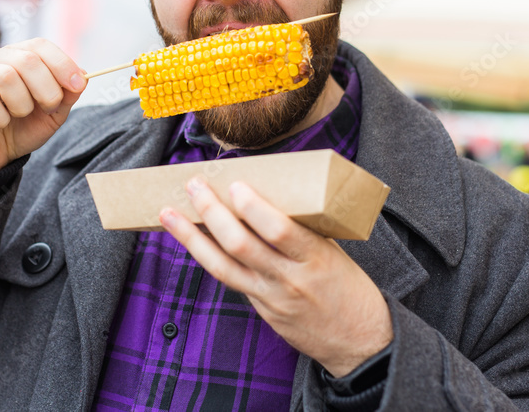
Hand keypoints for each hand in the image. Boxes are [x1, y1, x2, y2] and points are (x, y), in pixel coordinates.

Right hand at [0, 38, 86, 170]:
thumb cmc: (22, 128)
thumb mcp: (52, 113)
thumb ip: (67, 94)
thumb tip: (83, 77)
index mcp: (15, 56)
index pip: (39, 46)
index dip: (62, 63)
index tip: (77, 85)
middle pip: (26, 60)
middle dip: (46, 89)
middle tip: (48, 109)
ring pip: (5, 78)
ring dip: (22, 104)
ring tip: (19, 115)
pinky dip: (0, 118)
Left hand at [160, 177, 392, 377]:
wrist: (360, 344)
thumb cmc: (350, 289)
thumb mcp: (335, 253)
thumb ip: (303, 231)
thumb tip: (269, 196)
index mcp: (315, 259)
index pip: (278, 231)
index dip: (253, 208)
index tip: (235, 185)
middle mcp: (289, 280)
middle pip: (241, 245)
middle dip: (212, 213)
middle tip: (193, 186)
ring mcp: (271, 299)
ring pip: (223, 267)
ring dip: (191, 237)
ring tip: (168, 214)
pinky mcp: (261, 311)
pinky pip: (230, 280)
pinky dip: (207, 257)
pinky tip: (191, 240)